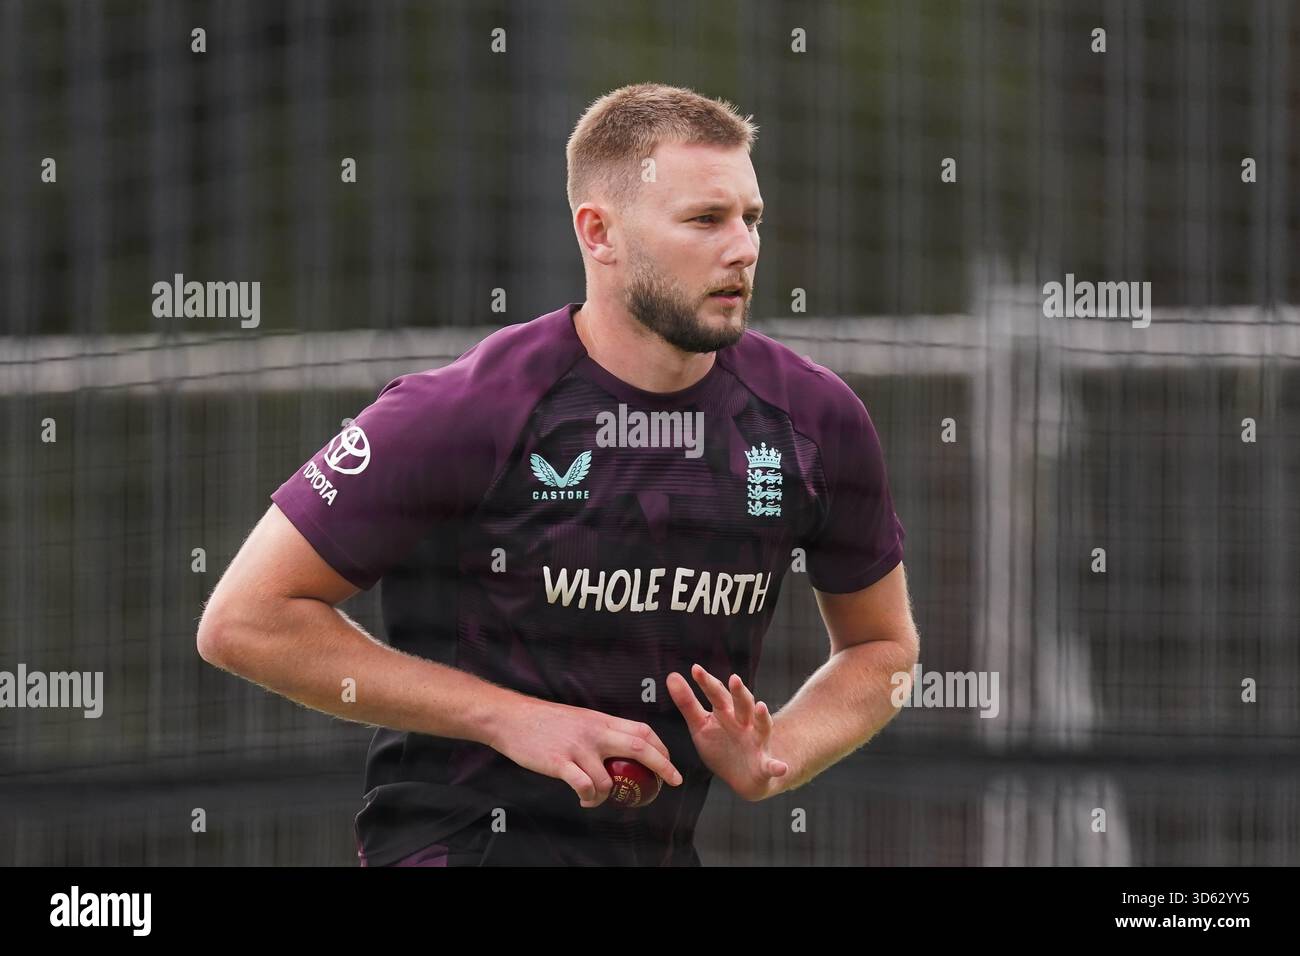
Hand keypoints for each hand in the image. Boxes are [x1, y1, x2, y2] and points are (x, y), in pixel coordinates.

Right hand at [488, 696, 683, 808]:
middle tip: (673, 781)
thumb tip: (619, 751)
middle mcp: (594, 732)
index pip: (641, 730)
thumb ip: (600, 732)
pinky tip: (584, 801)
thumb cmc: (544, 721)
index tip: (669, 761)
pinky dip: (589, 798)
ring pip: (609, 778)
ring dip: (610, 795)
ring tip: (599, 799)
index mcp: (601, 720)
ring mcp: (578, 747)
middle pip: (639, 748)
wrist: (511, 718)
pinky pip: (584, 786)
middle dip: (662, 765)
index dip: (660, 746)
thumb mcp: (580, 719)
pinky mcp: (559, 762)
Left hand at [666, 664, 787, 801]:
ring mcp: (756, 742)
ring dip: (763, 718)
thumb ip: (687, 702)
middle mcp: (744, 724)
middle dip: (739, 692)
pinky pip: (771, 766)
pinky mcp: (764, 765)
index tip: (695, 670)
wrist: (743, 778)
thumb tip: (672, 676)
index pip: (718, 694)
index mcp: (727, 713)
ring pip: (762, 727)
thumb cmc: (721, 747)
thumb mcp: (701, 725)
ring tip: (761, 708)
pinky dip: (777, 767)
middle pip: (743, 705)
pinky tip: (781, 767)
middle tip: (734, 679)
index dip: (707, 682)